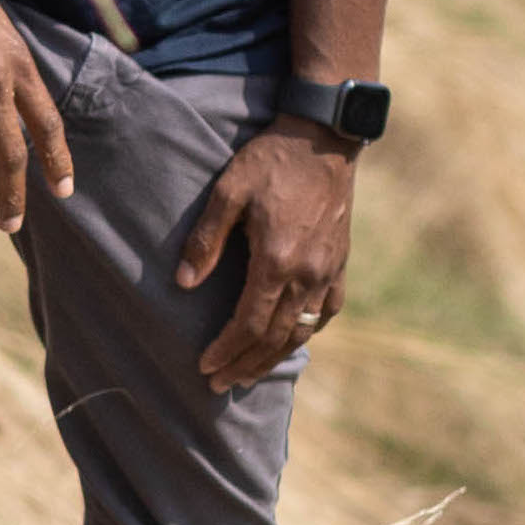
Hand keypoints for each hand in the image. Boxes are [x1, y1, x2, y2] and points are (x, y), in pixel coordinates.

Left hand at [176, 116, 359, 391]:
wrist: (323, 140)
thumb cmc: (271, 161)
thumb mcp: (229, 190)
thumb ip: (205, 239)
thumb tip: (183, 283)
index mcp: (277, 260)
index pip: (249, 323)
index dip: (226, 349)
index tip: (205, 366)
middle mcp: (308, 274)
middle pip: (275, 337)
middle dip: (245, 364)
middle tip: (218, 384)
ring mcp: (329, 271)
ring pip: (301, 331)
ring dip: (273, 357)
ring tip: (248, 373)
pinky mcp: (341, 263)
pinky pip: (327, 312)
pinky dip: (307, 332)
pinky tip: (292, 340)